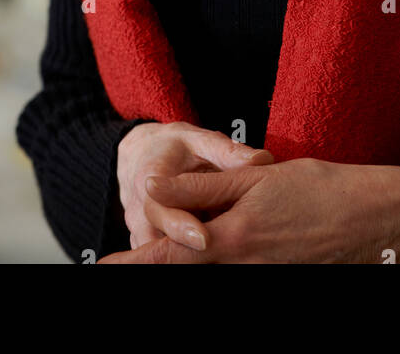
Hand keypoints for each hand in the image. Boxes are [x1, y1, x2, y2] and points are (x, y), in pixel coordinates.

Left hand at [99, 157, 399, 263]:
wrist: (373, 219)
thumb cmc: (317, 188)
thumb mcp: (254, 178)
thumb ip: (201, 186)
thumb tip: (153, 185)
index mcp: (229, 239)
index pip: (166, 255)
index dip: (131, 263)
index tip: (100, 268)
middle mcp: (239, 268)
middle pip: (185, 271)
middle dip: (154, 264)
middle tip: (122, 260)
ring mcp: (260, 279)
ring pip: (209, 275)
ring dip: (186, 262)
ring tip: (160, 249)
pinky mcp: (277, 281)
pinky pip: (236, 276)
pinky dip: (216, 266)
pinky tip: (217, 246)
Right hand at [115, 120, 273, 250]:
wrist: (143, 155)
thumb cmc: (176, 147)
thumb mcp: (200, 140)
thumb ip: (228, 151)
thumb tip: (261, 160)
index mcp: (150, 176)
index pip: (160, 207)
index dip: (180, 225)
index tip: (205, 238)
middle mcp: (138, 207)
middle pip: (155, 238)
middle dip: (182, 251)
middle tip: (212, 254)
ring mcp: (138, 228)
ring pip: (157, 249)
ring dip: (181, 258)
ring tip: (215, 259)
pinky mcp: (145, 242)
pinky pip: (162, 257)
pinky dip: (181, 259)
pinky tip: (211, 260)